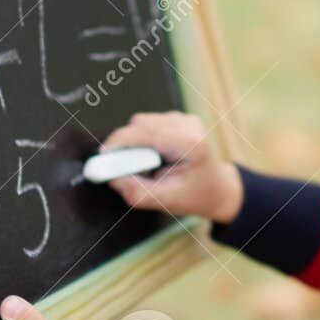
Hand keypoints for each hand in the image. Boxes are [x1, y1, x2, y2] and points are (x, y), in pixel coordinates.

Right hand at [100, 112, 241, 223]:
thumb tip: (112, 177)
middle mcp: (189, 126)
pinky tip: (154, 156)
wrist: (216, 188)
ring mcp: (186, 119)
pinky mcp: (180, 118)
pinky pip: (149, 123)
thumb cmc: (192, 196)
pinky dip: (144, 139)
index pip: (144, 132)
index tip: (102, 157)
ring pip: (142, 122)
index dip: (118, 143)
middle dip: (124, 144)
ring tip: (143, 164)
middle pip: (140, 124)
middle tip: (122, 167)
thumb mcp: (164, 202)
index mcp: (189, 144)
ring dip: (134, 141)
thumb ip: (136, 192)